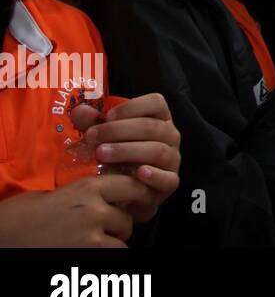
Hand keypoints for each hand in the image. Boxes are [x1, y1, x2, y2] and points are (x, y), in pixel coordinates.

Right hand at [0, 175, 150, 246]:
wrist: (1, 234)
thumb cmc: (22, 214)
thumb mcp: (59, 193)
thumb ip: (88, 194)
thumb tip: (111, 198)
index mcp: (88, 187)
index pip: (133, 186)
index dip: (137, 195)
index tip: (135, 202)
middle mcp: (94, 208)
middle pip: (129, 217)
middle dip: (121, 224)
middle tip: (107, 228)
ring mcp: (91, 233)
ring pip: (123, 239)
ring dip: (114, 241)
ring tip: (95, 241)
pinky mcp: (86, 253)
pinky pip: (114, 254)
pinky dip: (106, 253)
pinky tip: (89, 250)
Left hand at [78, 94, 181, 224]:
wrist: (124, 194)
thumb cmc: (116, 159)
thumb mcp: (103, 138)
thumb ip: (92, 123)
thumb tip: (80, 110)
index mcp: (158, 119)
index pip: (156, 103)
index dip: (133, 106)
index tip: (108, 116)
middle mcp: (170, 136)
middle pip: (152, 126)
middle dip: (119, 130)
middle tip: (91, 137)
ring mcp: (172, 159)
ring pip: (157, 150)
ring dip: (128, 150)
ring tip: (101, 154)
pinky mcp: (171, 182)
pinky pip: (168, 177)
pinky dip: (154, 175)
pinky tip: (138, 173)